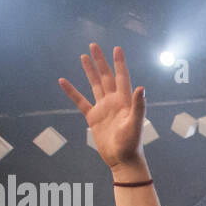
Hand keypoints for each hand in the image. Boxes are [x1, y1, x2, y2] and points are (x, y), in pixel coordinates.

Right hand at [59, 44, 146, 172]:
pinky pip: (80, 101)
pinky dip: (72, 92)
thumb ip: (138, 106)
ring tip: (83, 57)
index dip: (119, 63)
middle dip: (101, 61)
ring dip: (90, 72)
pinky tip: (63, 81)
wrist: (122, 160)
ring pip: (94, 85)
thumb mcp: (136, 124)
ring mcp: (103, 108)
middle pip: (106, 77)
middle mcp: (114, 102)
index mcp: (124, 101)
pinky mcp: (93, 118)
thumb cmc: (132, 144)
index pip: (122, 77)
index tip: (116, 48)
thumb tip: (141, 87)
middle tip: (94, 45)